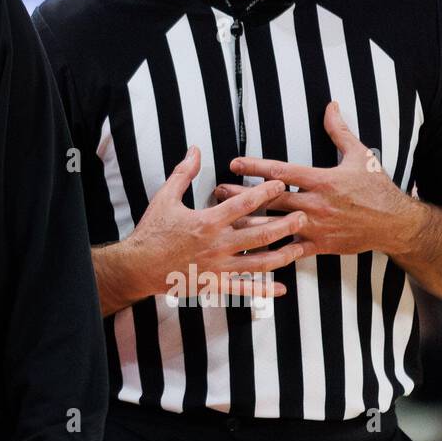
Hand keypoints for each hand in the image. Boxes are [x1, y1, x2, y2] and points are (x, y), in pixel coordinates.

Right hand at [124, 145, 311, 303]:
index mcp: (207, 221)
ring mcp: (218, 266)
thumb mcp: (165, 197)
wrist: (138, 266)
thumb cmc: (152, 231)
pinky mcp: (214, 283)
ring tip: (300, 247)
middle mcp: (217, 244)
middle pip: (258, 234)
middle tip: (303, 216)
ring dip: (282, 255)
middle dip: (284, 224)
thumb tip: (196, 150)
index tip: (281, 184)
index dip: (264, 193)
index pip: (242, 205)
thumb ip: (184, 174)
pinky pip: (244, 289)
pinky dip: (264, 290)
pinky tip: (281, 288)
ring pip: (258, 263)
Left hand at [217, 101, 427, 257]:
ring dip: (248, 221)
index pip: (281, 171)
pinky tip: (248, 249)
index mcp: (322, 180)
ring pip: (274, 226)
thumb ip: (339, 131)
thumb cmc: (377, 188)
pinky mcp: (319, 246)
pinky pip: (289, 249)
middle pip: (270, 199)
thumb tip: (331, 105)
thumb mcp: (360, 155)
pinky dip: (269, 249)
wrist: (396, 225)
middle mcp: (315, 204)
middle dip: (241, 195)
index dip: (255, 167)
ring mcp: (316, 226)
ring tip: (225, 218)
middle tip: (218, 191)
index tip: (234, 163)